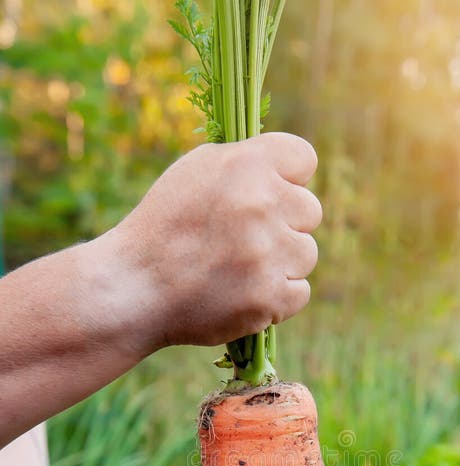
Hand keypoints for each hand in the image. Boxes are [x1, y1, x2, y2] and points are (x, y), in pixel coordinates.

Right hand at [93, 132, 321, 351]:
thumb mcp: (196, 171)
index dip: (287, 179)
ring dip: (282, 262)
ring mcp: (268, 254)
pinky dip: (277, 297)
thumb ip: (247, 164)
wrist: (135, 287)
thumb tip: (289, 171)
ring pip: (306, 254)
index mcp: (246, 165)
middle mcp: (262, 205)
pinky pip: (300, 292)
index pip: (304, 159)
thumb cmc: (165, 226)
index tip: (267, 195)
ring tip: (240, 268)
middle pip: (310, 210)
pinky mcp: (270, 297)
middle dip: (285, 223)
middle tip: (245, 239)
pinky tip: (244, 293)